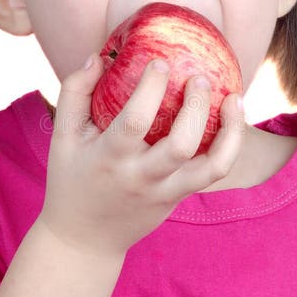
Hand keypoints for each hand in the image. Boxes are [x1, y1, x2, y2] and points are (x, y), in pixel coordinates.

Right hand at [38, 54, 244, 258]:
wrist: (84, 239)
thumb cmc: (72, 178)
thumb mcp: (63, 137)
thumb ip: (75, 91)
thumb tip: (101, 56)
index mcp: (109, 158)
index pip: (135, 121)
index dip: (151, 89)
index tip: (160, 63)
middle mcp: (141, 177)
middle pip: (181, 145)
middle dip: (196, 107)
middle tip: (200, 78)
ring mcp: (165, 191)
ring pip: (212, 166)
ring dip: (231, 131)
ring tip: (234, 98)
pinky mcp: (179, 198)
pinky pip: (214, 173)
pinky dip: (230, 146)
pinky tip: (232, 119)